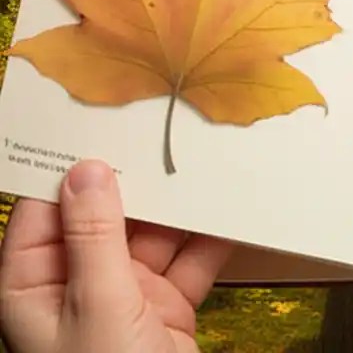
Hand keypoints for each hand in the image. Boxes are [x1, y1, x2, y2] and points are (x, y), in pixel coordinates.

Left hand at [0, 159, 232, 352]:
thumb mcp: (97, 306)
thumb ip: (94, 238)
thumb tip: (87, 172)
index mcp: (36, 287)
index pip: (44, 213)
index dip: (69, 171)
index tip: (101, 129)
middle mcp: (77, 287)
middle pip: (104, 219)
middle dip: (137, 184)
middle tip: (166, 139)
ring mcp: (125, 298)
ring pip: (153, 238)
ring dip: (180, 210)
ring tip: (206, 170)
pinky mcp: (167, 310)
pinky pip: (189, 264)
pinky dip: (211, 241)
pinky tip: (230, 215)